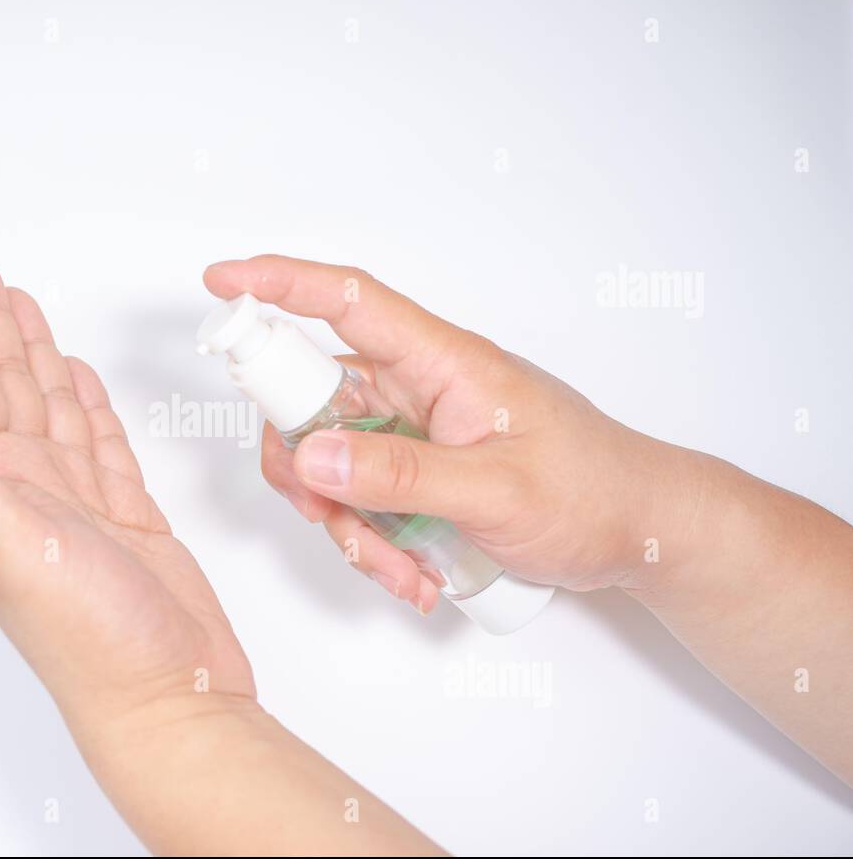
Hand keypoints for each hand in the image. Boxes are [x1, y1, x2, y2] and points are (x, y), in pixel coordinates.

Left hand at [0, 257, 253, 739]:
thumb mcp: (13, 550)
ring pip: (53, 413)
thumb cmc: (96, 644)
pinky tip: (81, 383)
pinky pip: (101, 448)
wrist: (171, 700)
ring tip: (27, 310)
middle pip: (8, 392)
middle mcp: (32, 496)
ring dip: (38, 360)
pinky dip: (90, 410)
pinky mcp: (127, 523)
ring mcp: (80, 509)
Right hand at [207, 254, 852, 784]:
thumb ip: (400, 474)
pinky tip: (416, 577)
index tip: (219, 281)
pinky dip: (373, 543)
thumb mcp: (496, 490)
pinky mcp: (417, 475)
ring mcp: (414, 434)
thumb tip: (311, 455)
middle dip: (305, 467)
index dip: (280, 282)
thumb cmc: (593, 491)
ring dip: (347, 525)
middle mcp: (418, 389)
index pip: (350, 302)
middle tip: (324, 515)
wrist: (638, 534)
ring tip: (400, 569)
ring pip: (331, 463)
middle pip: (315, 400)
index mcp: (443, 363)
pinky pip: (360, 500)